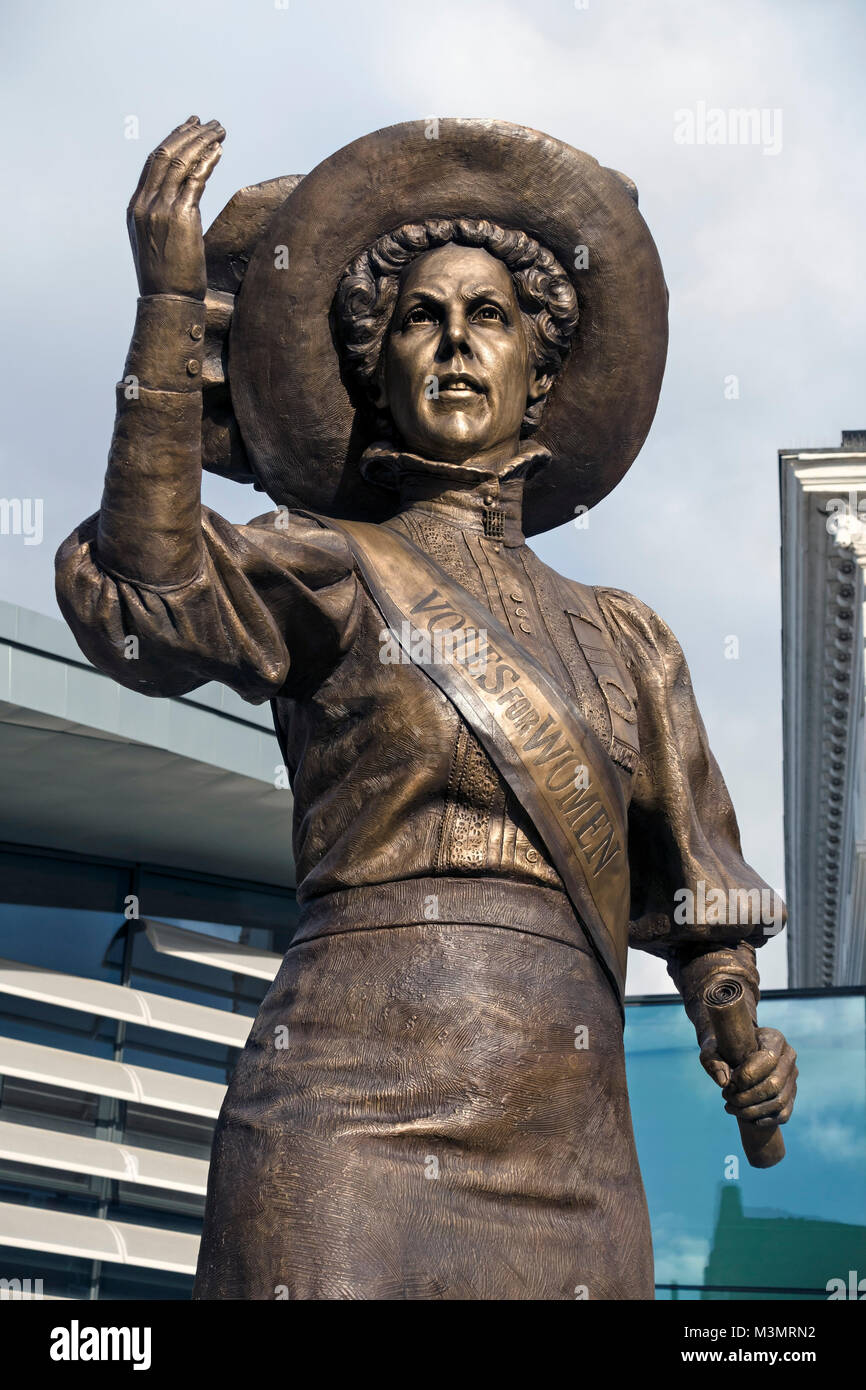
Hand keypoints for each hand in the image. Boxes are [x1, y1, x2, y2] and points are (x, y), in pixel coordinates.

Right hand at [127, 115, 224, 299]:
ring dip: (202, 142)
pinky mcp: (181, 217)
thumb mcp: (157, 243)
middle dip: (189, 134)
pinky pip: (195, 180)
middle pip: (165, 154)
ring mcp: (161, 209)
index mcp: (135, 207)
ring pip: (180, 162)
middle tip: (210, 123)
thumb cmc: (166, 281)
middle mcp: (145, 203)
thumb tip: (179, 208)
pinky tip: (219, 151)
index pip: (152, 163)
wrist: (166, 303)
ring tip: (220, 131)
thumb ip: (162, 220)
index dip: (173, 140)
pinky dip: (207, 162)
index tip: (189, 127)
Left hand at [700, 1026, 797, 1127]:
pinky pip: (784, 1114)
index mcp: (774, 1038)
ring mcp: (792, 1077)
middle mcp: (788, 1056)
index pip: (768, 1059)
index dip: (747, 1075)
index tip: (729, 1081)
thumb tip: (723, 1081)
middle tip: (726, 1097)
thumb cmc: (723, 1050)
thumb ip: (713, 1061)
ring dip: (752, 1110)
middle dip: (747, 1096)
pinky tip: (746, 1118)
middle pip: (774, 1084)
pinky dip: (765, 1120)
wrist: (735, 1056)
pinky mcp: (791, 1094)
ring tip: (730, 1107)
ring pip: (779, 1101)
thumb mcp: (712, 1049)